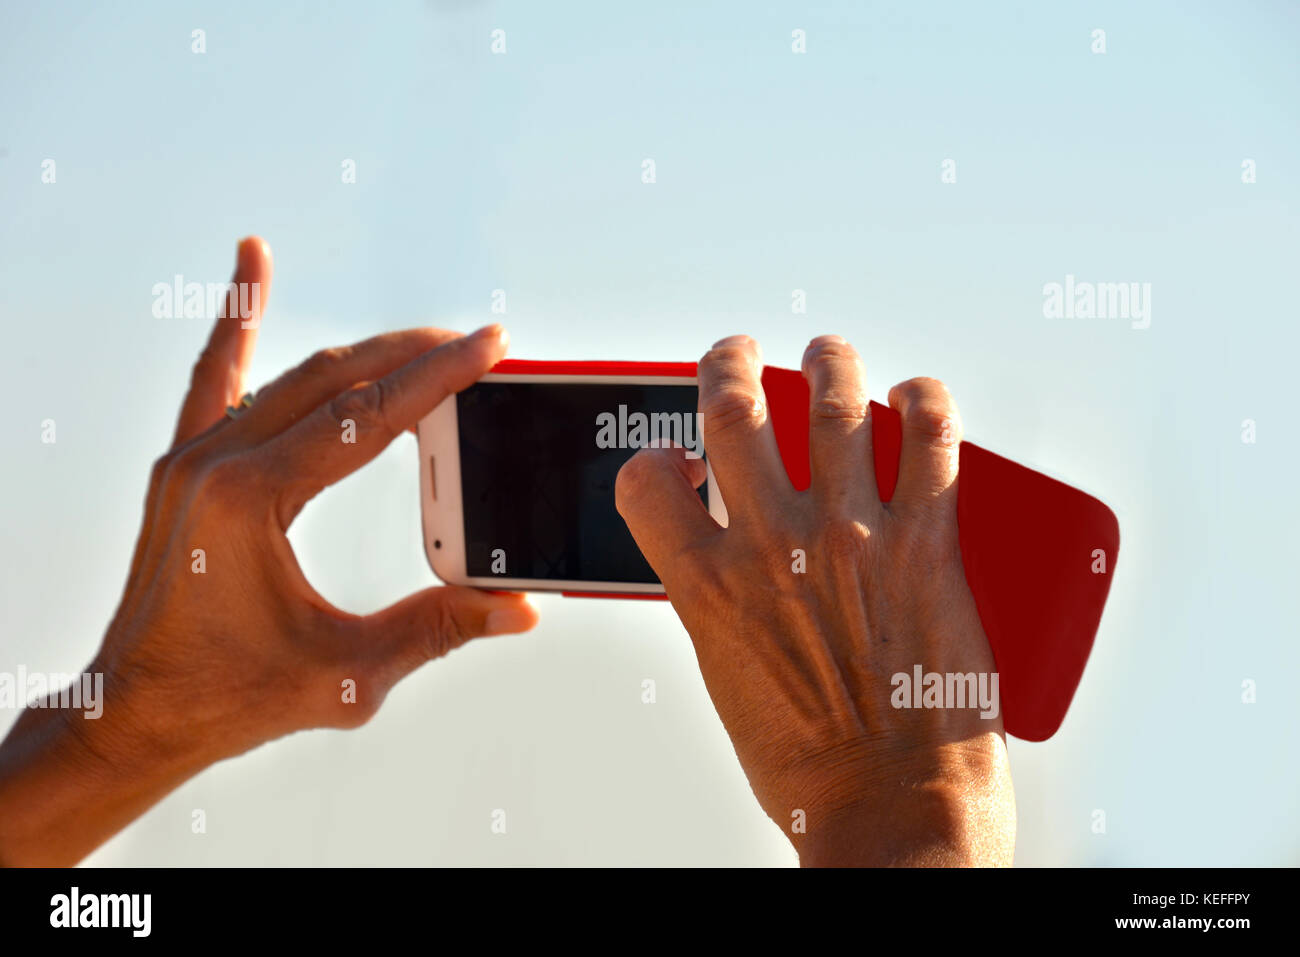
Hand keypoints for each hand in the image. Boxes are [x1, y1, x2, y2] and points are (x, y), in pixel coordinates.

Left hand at [0, 237, 538, 864]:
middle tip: (474, 346)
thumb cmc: (231, 697)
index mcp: (249, 499)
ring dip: (361, 352)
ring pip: (290, 373)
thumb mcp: (347, 675)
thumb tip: (520, 605)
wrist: (135, 713)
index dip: (437, 377)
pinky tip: (253, 261)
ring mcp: (191, 456)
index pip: (366, 416)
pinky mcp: (184, 463)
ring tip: (420, 339)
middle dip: (412, 355)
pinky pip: (219, 373)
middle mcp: (213, 461)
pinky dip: (242, 317)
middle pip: (332, 379)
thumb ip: (436, 630)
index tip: (489, 345)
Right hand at [616, 334, 1014, 865]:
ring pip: (834, 401)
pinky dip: (926, 401)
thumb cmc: (808, 765)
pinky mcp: (926, 545)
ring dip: (828, 361)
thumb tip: (728, 562)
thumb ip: (721, 603)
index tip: (674, 454)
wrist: (890, 811)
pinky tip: (918, 395)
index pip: (646, 482)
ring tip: (827, 354)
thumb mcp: (728, 677)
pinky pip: (931, 441)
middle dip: (729, 362)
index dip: (653, 457)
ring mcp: (852, 538)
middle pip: (733, 411)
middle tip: (738, 353)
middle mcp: (771, 547)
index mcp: (707, 587)